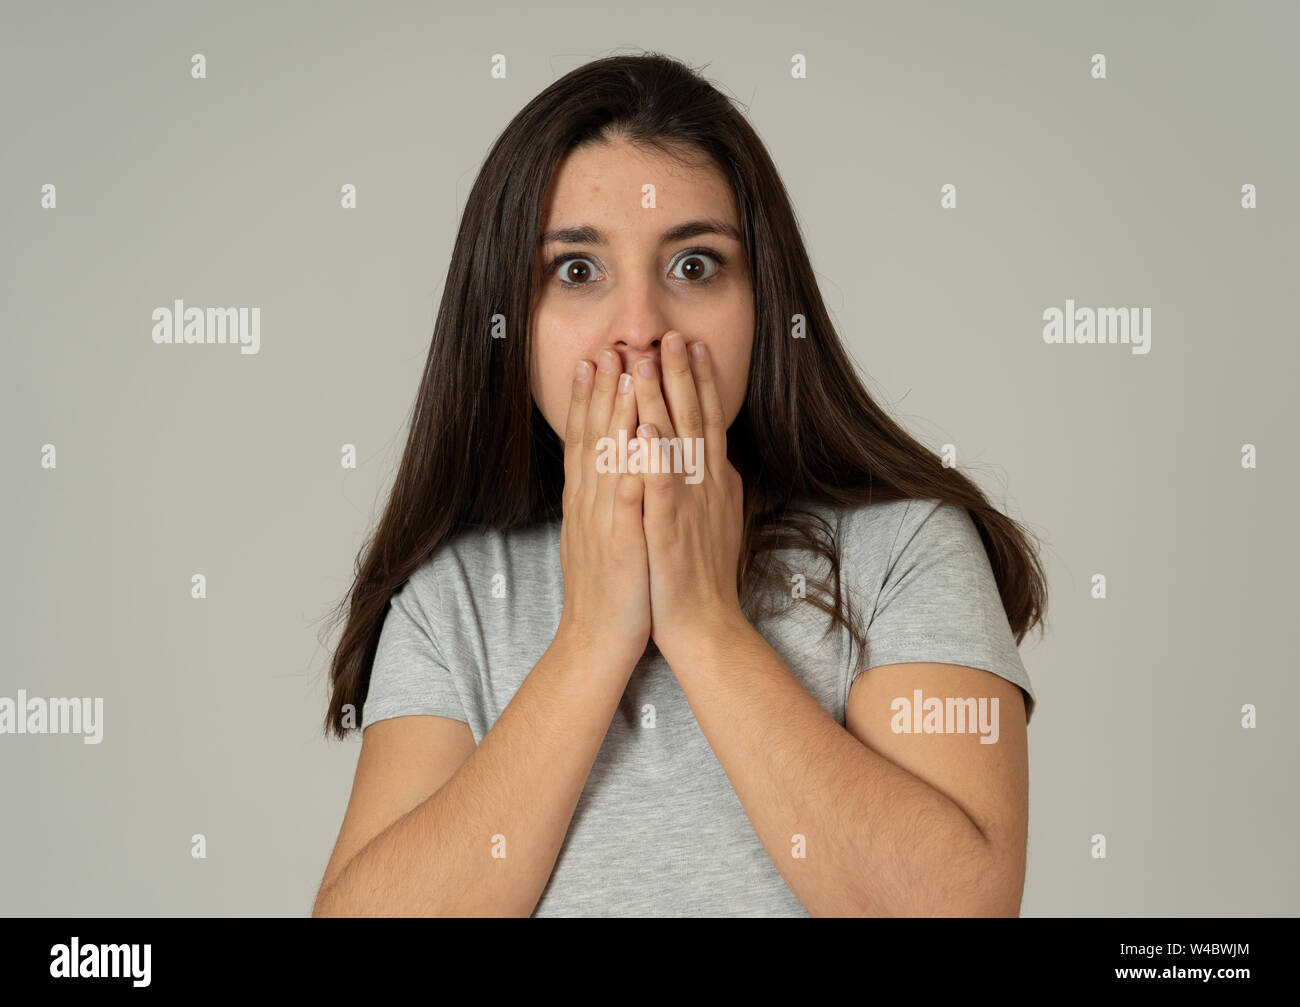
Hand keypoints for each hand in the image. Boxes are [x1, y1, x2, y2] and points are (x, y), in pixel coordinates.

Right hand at [556, 349, 650, 672]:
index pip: (587, 436)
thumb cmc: (612, 585)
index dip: (589, 397)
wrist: (599, 636)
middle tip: (610, 346)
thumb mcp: (605, 530)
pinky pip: (628, 497)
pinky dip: (633, 465)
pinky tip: (641, 438)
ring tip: (625, 373)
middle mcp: (592, 501)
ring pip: (609, 455)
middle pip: (595, 435)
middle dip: (603, 388)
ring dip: (616, 413)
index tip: (596, 358)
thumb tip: (618, 460)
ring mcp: (605, 519)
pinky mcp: (622, 540)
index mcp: (590, 497)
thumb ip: (608, 493)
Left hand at [630, 332, 745, 663]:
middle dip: (680, 374)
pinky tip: (644, 431)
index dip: (699, 381)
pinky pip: (659, 489)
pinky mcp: (667, 530)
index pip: (706, 419)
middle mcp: (702, 486)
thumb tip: (721, 457)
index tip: (691, 344)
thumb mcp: (715, 518)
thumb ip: (716, 484)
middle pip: (692, 419)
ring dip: (659, 400)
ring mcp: (685, 505)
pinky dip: (653, 459)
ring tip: (645, 361)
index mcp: (709, 481)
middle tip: (670, 334)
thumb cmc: (701, 574)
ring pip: (673, 443)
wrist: (701, 624)